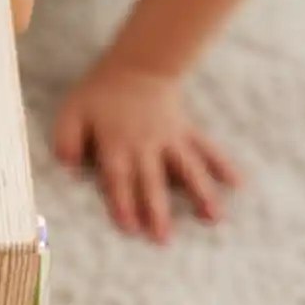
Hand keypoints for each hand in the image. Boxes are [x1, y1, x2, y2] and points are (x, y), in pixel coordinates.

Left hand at [54, 62, 239, 242]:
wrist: (137, 65)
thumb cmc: (100, 93)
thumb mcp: (73, 112)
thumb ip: (66, 140)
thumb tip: (67, 167)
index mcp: (117, 143)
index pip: (118, 177)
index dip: (123, 202)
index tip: (130, 227)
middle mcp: (146, 145)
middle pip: (152, 181)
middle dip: (157, 210)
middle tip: (163, 239)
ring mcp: (170, 138)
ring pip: (187, 168)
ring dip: (200, 193)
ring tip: (213, 217)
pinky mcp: (186, 132)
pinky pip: (206, 148)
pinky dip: (222, 164)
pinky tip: (238, 183)